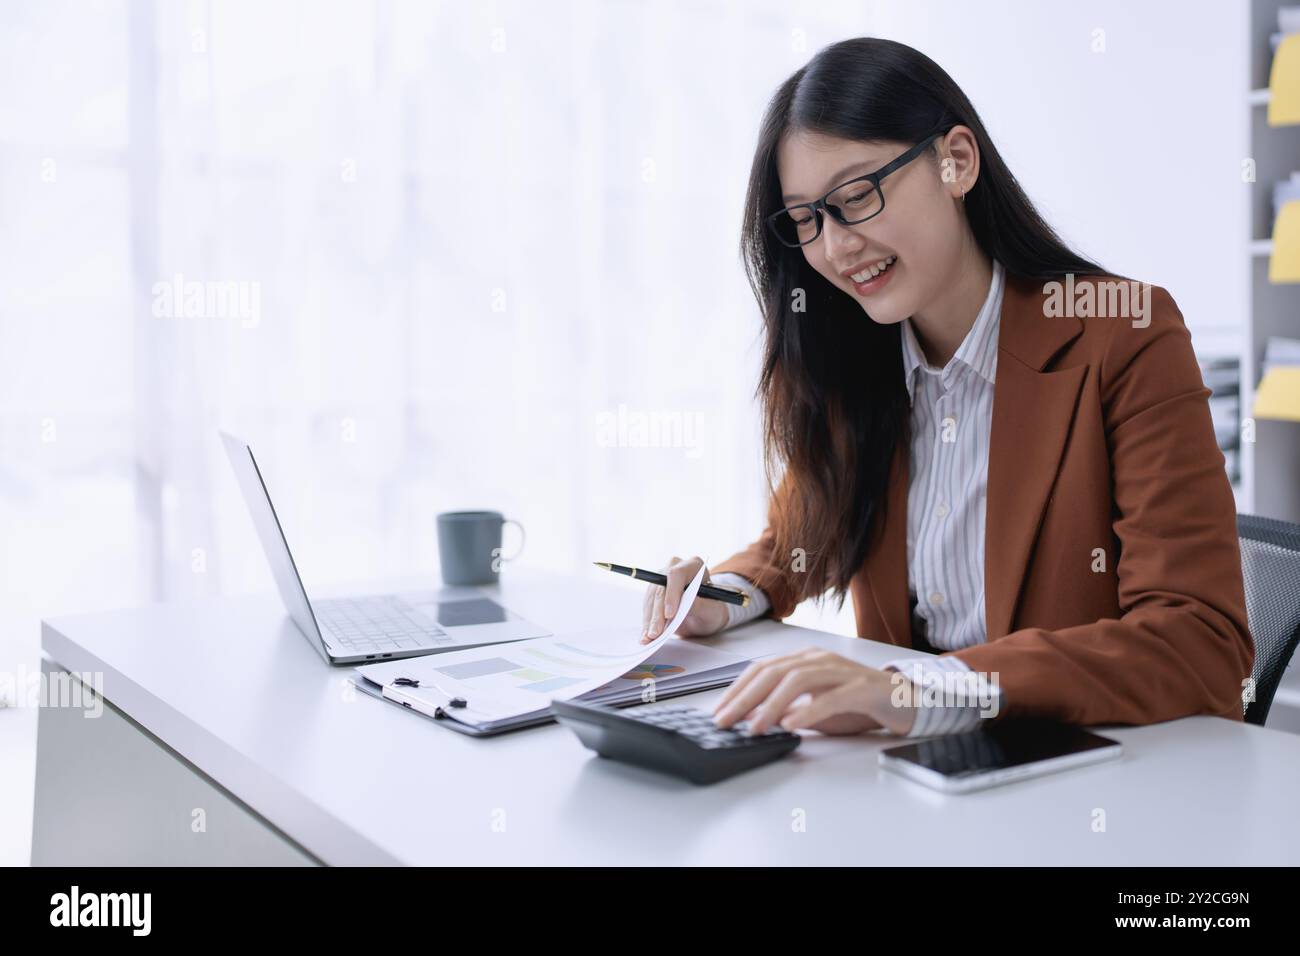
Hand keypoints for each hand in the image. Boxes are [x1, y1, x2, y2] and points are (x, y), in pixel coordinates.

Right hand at [640, 555, 728, 643]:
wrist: (705, 614)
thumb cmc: (711, 609)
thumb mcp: (712, 610)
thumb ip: (700, 606)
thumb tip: (687, 605)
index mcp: (693, 566)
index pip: (677, 574)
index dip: (671, 593)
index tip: (670, 615)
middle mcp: (674, 568)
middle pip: (660, 588)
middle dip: (657, 613)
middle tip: (656, 633)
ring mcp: (661, 579)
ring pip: (651, 599)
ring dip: (649, 620)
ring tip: (649, 638)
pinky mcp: (653, 592)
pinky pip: (647, 607)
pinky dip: (647, 622)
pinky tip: (646, 635)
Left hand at [711, 648, 917, 735]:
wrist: (903, 701)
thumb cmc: (857, 704)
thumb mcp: (815, 706)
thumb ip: (788, 710)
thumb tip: (752, 723)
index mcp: (805, 659)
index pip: (762, 668)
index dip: (737, 689)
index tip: (719, 711)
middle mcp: (819, 659)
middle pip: (774, 672)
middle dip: (745, 697)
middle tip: (725, 721)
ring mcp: (840, 671)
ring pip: (797, 680)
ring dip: (771, 705)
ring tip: (754, 727)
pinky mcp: (861, 688)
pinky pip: (830, 697)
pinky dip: (807, 711)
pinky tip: (791, 724)